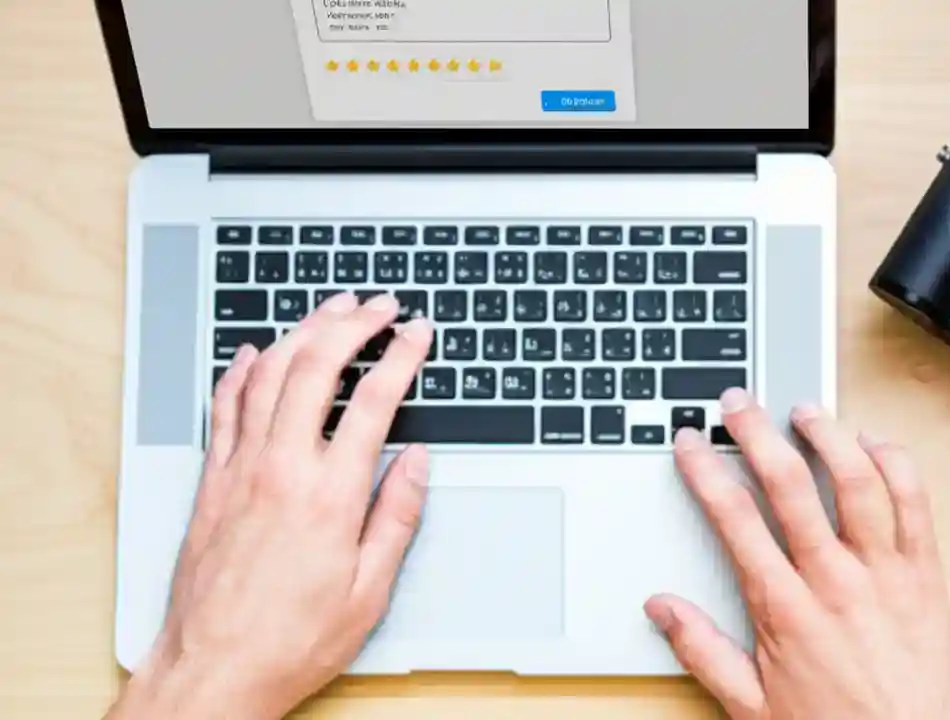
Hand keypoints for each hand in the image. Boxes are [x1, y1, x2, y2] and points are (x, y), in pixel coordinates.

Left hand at [107, 293, 433, 719]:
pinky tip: (256, 351)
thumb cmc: (291, 639)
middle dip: (353, 324)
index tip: (418, 333)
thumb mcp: (370, 590)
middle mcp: (281, 469)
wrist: (213, 669)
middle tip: (379, 306)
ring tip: (330, 310)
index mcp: (330, 495)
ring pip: (268, 374)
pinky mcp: (211, 482)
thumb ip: (397, 517)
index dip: (401, 356)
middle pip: (316, 368)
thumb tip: (416, 463)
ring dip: (302, 332)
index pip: (373, 401)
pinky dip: (241, 370)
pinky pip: (224, 407)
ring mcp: (240, 470)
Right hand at [645, 389, 949, 719]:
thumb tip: (660, 608)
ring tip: (804, 410)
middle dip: (756, 433)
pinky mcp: (925, 575)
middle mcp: (834, 580)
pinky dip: (895, 464)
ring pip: (857, 481)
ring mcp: (884, 573)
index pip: (734, 520)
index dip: (706, 473)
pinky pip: (914, 503)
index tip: (689, 443)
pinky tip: (875, 444)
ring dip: (828, 435)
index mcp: (784, 608)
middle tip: (737, 403)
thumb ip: (702, 650)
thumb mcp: (750, 706)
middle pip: (789, 484)